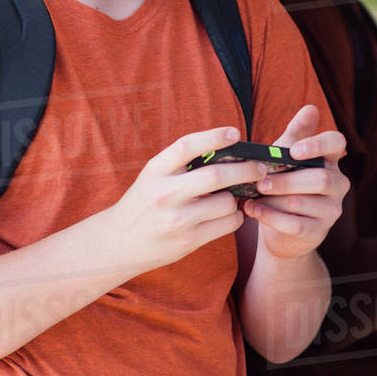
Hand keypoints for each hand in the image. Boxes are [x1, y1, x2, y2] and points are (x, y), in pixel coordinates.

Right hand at [107, 126, 265, 272]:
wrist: (117, 242)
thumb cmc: (144, 203)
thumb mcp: (153, 176)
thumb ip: (182, 164)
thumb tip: (229, 152)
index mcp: (156, 170)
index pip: (188, 146)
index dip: (214, 136)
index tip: (235, 133)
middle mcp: (165, 193)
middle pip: (216, 176)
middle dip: (245, 170)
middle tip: (259, 168)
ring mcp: (177, 219)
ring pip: (226, 202)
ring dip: (238, 198)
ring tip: (235, 196)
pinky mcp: (187, 242)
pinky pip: (226, 225)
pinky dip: (235, 217)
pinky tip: (228, 215)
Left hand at [242, 105, 347, 259]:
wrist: (280, 232)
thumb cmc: (282, 186)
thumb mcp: (285, 158)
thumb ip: (296, 134)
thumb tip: (311, 108)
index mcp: (330, 160)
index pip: (337, 143)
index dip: (318, 144)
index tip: (294, 152)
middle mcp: (338, 184)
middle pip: (320, 178)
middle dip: (286, 180)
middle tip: (260, 181)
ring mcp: (331, 210)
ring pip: (305, 202)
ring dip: (275, 200)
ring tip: (253, 197)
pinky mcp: (318, 232)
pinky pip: (296, 224)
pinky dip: (271, 217)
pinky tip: (254, 211)